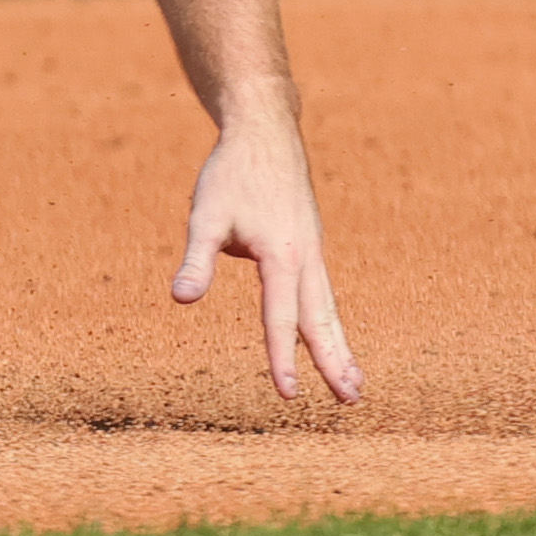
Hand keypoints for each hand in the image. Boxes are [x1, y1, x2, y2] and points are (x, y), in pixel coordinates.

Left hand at [176, 102, 362, 403]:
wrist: (265, 133)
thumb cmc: (230, 174)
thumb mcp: (205, 215)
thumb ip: (196, 260)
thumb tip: (180, 299)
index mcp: (281, 256)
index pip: (280, 317)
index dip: (282, 358)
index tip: (288, 395)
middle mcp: (306, 259)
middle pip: (319, 320)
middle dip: (334, 362)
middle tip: (350, 402)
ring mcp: (313, 252)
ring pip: (328, 309)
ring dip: (340, 347)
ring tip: (355, 386)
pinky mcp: (311, 246)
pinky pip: (324, 293)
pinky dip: (332, 322)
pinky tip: (334, 339)